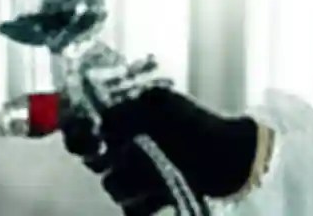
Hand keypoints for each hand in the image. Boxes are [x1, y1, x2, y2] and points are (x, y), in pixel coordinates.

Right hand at [60, 88, 259, 214]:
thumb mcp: (161, 106)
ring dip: (133, 182)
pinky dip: (145, 205)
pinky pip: (131, 209)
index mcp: (122, 115)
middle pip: (90, 157)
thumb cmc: (198, 126)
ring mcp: (135, 172)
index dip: (77, 132)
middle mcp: (122, 143)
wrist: (235, 160)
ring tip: (158, 177)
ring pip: (111, 184)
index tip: (93, 139)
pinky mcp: (148, 198)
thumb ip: (124, 112)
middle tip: (128, 155)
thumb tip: (98, 123)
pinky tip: (164, 195)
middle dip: (110, 159)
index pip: (79, 123)